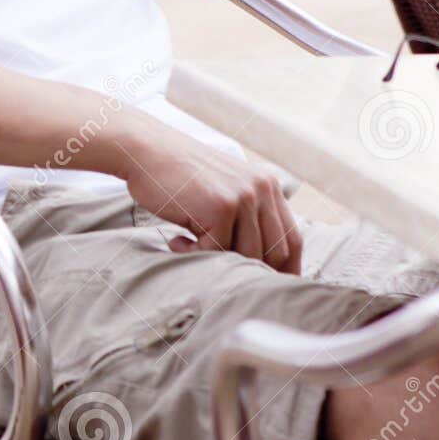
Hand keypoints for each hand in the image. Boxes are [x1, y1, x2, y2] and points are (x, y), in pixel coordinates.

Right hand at [124, 130, 301, 274]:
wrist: (146, 151)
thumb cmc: (180, 177)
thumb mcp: (225, 189)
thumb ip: (249, 215)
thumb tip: (265, 264)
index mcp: (268, 186)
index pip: (292, 239)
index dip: (286, 269)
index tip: (266, 288)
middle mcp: (262, 189)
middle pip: (275, 252)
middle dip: (250, 270)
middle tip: (217, 268)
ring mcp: (244, 197)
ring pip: (248, 255)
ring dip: (217, 260)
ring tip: (188, 246)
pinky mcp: (222, 207)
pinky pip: (217, 251)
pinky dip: (194, 254)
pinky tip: (176, 240)